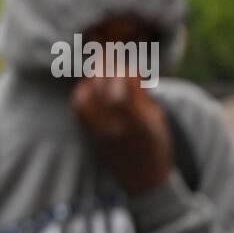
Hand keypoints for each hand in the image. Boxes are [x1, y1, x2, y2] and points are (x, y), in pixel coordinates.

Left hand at [71, 75, 172, 195]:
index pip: (119, 93)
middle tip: (109, 53)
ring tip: (100, 68)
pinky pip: (77, 107)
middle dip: (103, 67)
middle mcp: (114, 129)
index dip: (121, 72)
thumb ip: (140, 95)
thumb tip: (124, 67)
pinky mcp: (87, 135)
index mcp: (137, 125)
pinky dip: (82, 91)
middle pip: (98, 91)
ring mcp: (97, 133)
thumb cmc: (155, 143)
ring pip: (82, 98)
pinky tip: (91, 83)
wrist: (141, 179)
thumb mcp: (157, 118)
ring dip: (90, 77)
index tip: (128, 63)